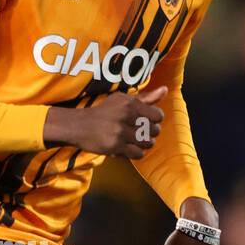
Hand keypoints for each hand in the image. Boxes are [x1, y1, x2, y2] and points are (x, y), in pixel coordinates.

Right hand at [44, 85, 167, 159]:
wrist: (79, 125)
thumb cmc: (104, 112)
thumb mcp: (123, 100)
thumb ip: (146, 98)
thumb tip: (166, 90)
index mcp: (131, 103)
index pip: (158, 115)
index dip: (155, 120)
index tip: (146, 122)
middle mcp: (126, 116)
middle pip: (155, 130)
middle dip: (150, 133)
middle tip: (140, 133)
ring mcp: (121, 132)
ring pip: (148, 143)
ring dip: (143, 144)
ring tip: (135, 141)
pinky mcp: (115, 146)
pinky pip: (138, 154)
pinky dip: (135, 153)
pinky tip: (128, 148)